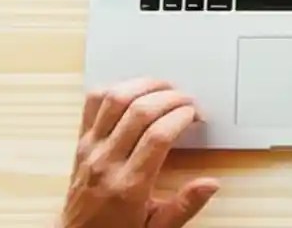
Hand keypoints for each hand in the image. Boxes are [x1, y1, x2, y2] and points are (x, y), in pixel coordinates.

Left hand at [58, 78, 218, 227]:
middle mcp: (106, 163)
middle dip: (170, 97)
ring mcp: (90, 149)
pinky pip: (92, 104)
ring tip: (164, 88)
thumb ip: (184, 206)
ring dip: (143, 85)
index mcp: (128, 186)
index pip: (158, 136)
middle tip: (187, 101)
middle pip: (139, 111)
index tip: (196, 115)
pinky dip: (114, 89)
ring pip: (114, 100)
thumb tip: (211, 184)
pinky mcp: (80, 143)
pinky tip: (134, 92)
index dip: (182, 116)